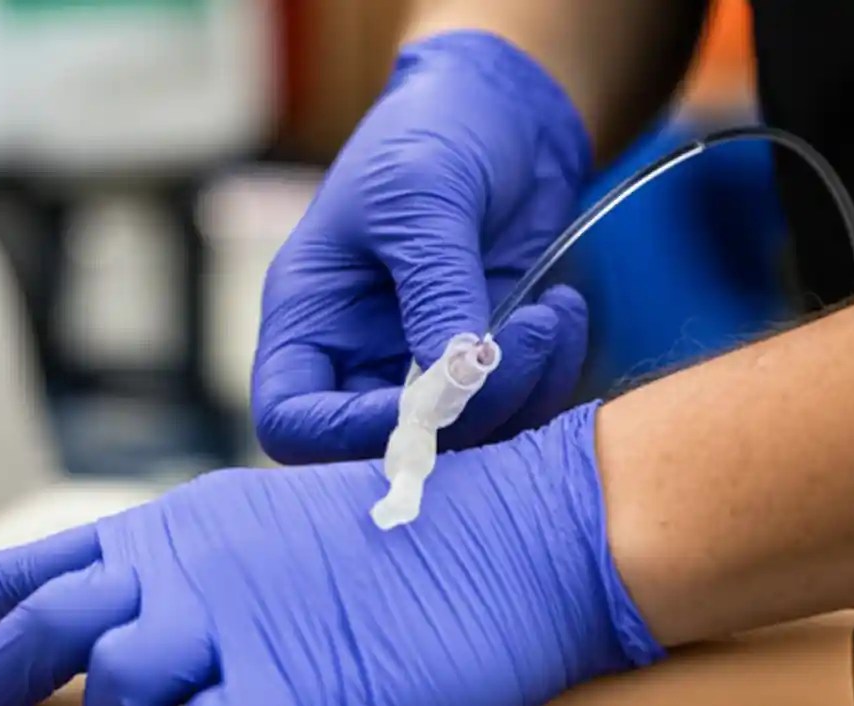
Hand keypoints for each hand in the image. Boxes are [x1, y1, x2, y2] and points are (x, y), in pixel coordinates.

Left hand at [0, 402, 661, 705]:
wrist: (510, 532)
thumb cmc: (406, 524)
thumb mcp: (278, 529)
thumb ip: (201, 572)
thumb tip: (145, 624)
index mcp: (187, 528)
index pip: (50, 560)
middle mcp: (194, 572)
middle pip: (53, 629)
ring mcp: (237, 633)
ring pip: (122, 695)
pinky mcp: (294, 696)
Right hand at [253, 31, 592, 463]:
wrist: (507, 112)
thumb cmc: (435, 132)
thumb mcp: (420, 195)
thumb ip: (435, 286)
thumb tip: (456, 375)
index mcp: (310, 317)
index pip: (292, 421)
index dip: (349, 436)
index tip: (425, 401)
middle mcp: (358, 356)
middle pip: (383, 446)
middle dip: (462, 418)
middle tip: (515, 349)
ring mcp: (424, 364)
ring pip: (462, 439)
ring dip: (519, 396)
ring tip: (551, 317)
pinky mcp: (485, 362)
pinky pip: (513, 408)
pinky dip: (546, 378)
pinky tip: (561, 313)